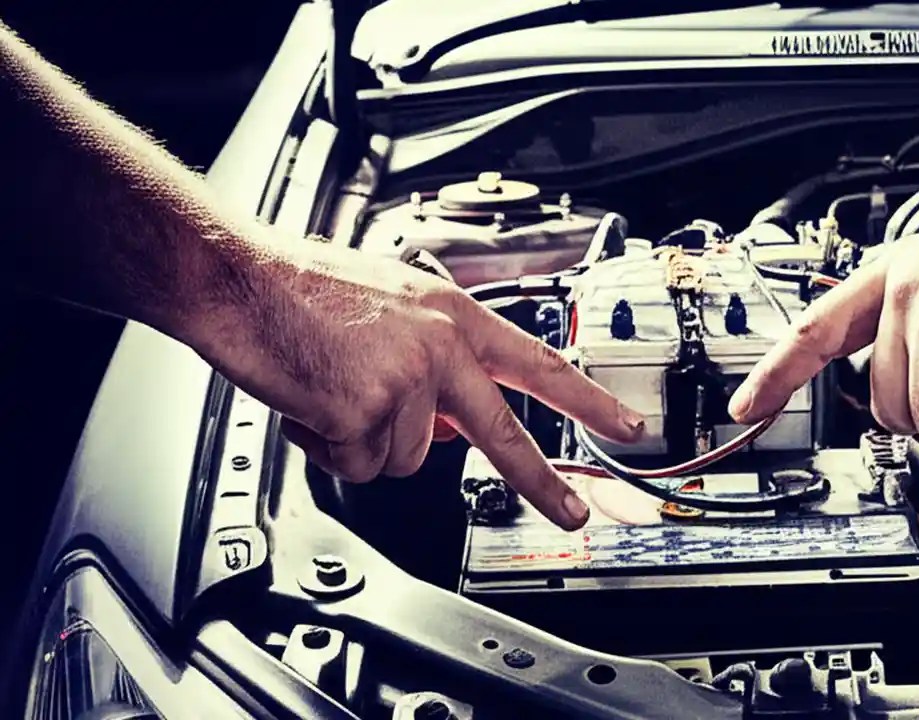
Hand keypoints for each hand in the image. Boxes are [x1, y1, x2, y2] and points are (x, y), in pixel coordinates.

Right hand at [191, 242, 643, 529]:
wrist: (239, 278)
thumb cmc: (304, 292)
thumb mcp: (393, 310)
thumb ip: (434, 365)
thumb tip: (450, 429)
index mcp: (453, 316)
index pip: (537, 364)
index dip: (587, 399)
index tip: (626, 424)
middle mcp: (440, 347)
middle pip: (503, 434)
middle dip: (542, 484)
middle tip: (574, 515)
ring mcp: (406, 380)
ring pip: (407, 459)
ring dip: (367, 441)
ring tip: (333, 390)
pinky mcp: (365, 411)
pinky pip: (358, 463)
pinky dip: (330, 446)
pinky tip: (314, 401)